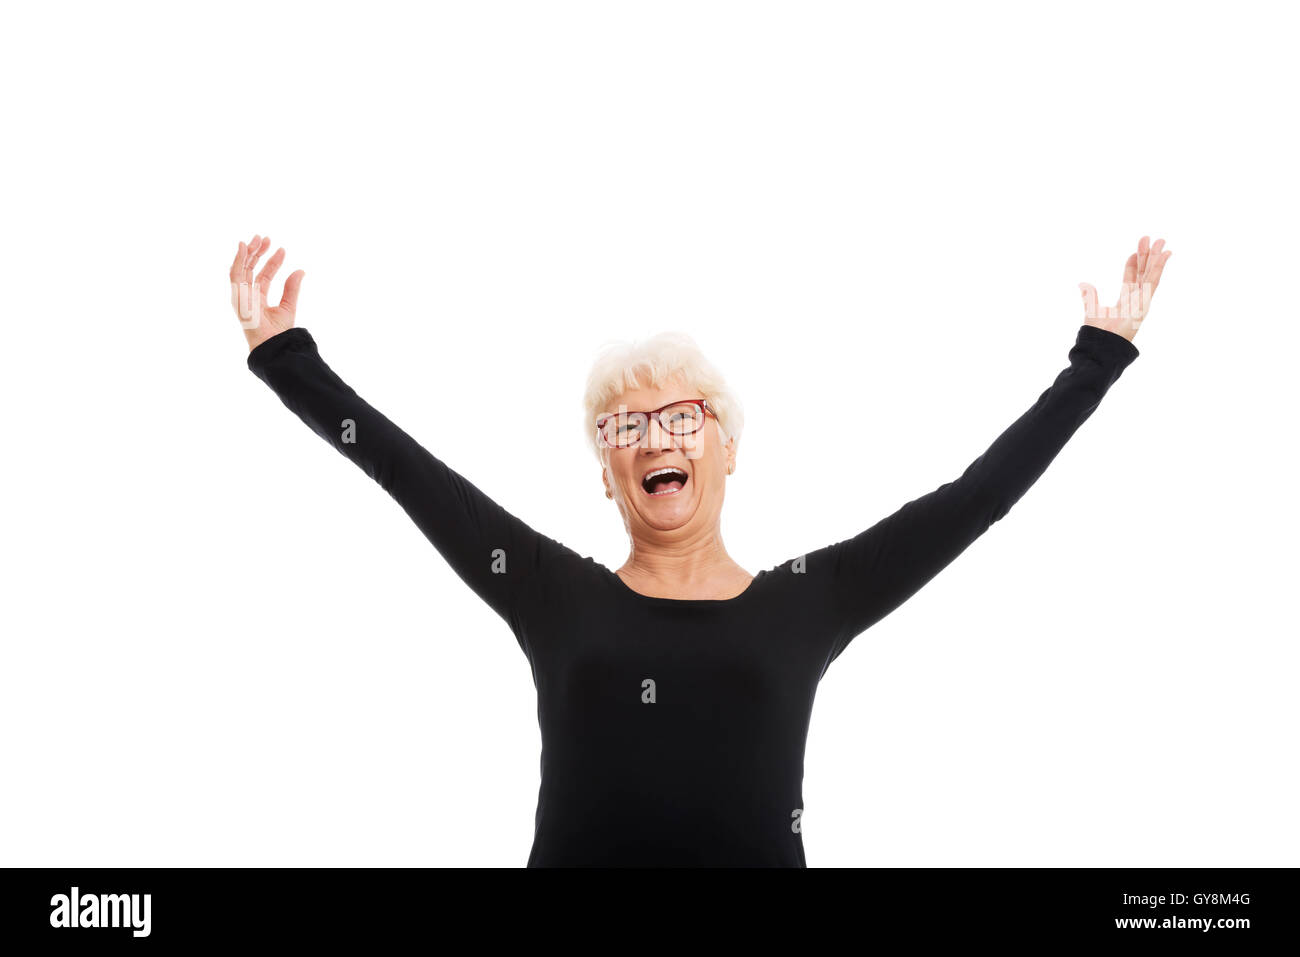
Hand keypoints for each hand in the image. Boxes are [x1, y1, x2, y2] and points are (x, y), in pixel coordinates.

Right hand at [229, 234, 304, 350]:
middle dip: (258, 253)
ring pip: (241, 268)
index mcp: (258, 298)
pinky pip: (234, 273)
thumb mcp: (288, 305)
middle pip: (250, 269)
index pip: (264, 275)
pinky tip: (244, 246)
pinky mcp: (237, 295)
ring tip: (259, 239)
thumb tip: (300, 270)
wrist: (273, 343)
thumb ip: (292, 288)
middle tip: (267, 238)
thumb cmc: (279, 331)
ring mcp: (241, 295)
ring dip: (248, 252)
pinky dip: (238, 259)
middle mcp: (248, 295)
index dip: (272, 262)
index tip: (282, 250)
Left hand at [1078, 235, 1170, 341]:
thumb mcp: (1092, 309)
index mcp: (1125, 300)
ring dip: (1157, 258)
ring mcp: (1142, 301)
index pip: (1131, 278)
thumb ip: (1090, 296)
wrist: (1102, 346)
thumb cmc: (1098, 334)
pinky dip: (1159, 268)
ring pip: (1151, 274)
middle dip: (1148, 257)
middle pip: (1143, 273)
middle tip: (1151, 239)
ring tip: (1161, 241)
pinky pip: (1153, 282)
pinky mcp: (1146, 303)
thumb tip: (1083, 285)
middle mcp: (1136, 299)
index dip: (1133, 264)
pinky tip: (1164, 255)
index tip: (1134, 250)